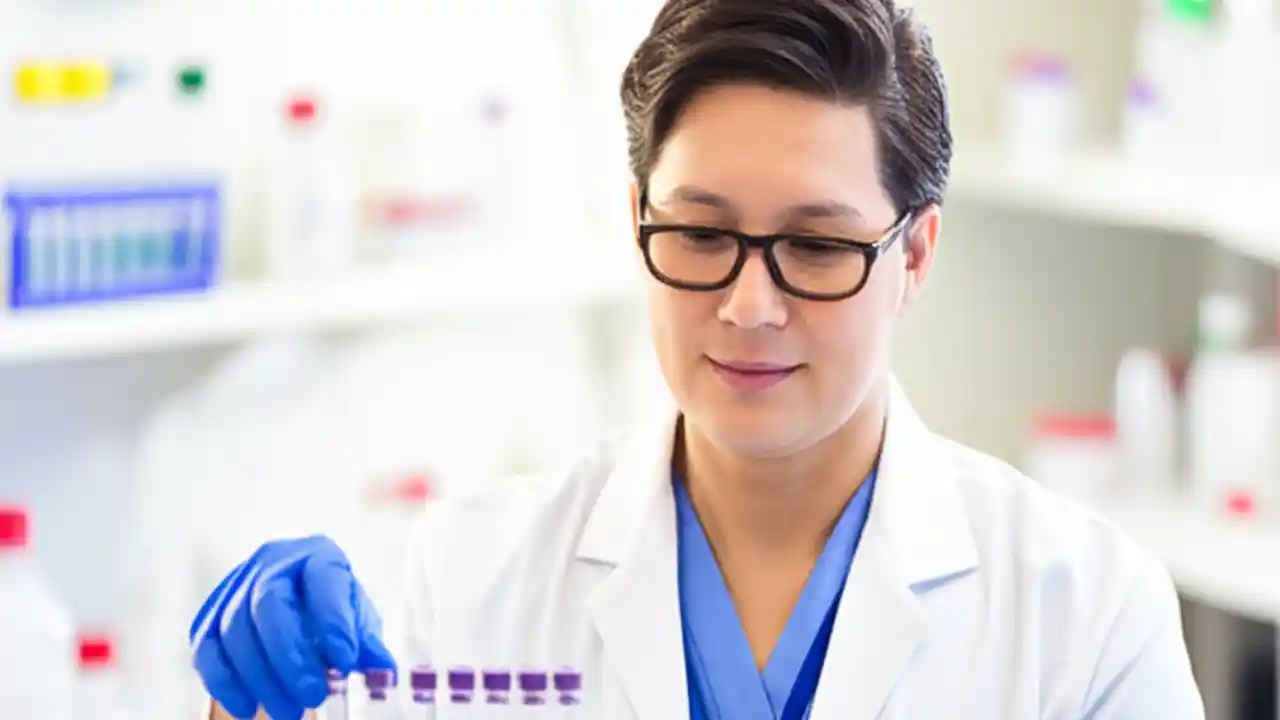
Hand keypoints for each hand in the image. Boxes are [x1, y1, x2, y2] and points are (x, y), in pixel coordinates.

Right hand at [190, 535, 395, 719]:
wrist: (295, 603)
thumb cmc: (332, 610)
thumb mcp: (358, 620)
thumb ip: (367, 644)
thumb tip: (383, 673)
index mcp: (318, 556)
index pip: (323, 580)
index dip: (333, 621)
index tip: (346, 663)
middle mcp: (273, 561)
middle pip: (269, 603)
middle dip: (290, 657)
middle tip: (313, 697)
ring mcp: (236, 585)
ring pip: (234, 628)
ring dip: (260, 678)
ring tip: (289, 712)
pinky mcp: (210, 613)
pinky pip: (206, 648)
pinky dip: (224, 683)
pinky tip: (247, 708)